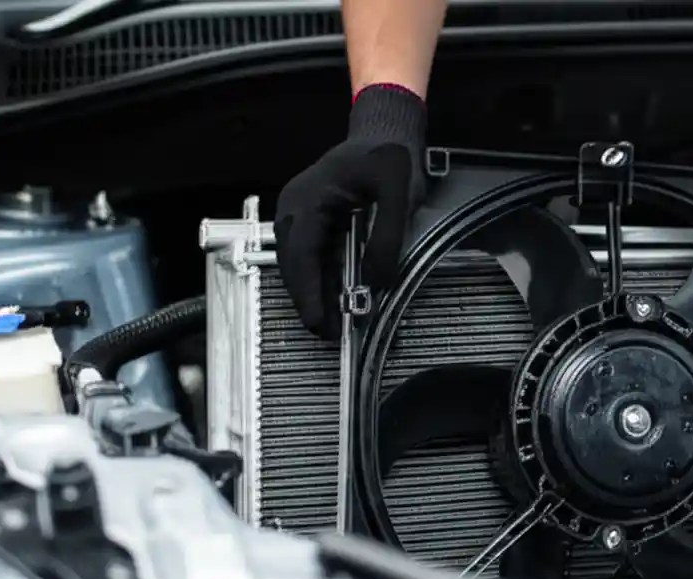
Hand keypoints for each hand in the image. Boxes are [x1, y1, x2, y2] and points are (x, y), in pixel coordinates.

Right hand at [273, 84, 426, 338]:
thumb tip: (378, 280)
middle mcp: (294, 208)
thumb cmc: (388, 154)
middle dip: (309, 301)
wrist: (384, 130)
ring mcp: (299, 214)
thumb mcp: (398, 192)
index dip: (308, 293)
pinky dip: (321, 279)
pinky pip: (311, 256)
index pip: (302, 255)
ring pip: (300, 264)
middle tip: (329, 333)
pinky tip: (334, 300)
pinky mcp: (311, 221)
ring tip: (332, 325)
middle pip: (294, 265)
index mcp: (308, 200)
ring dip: (314, 293)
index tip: (317, 321)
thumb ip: (389, 237)